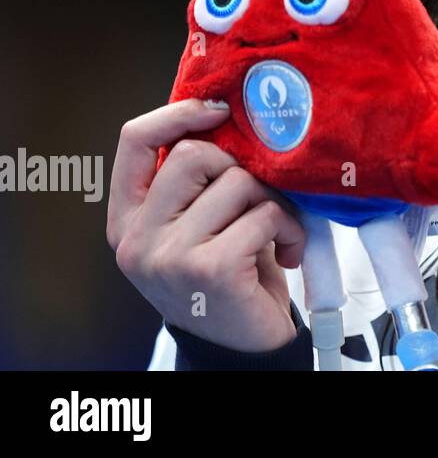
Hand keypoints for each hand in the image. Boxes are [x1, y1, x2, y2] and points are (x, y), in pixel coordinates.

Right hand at [106, 98, 306, 352]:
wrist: (243, 347)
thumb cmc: (228, 274)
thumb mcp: (198, 224)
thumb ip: (197, 182)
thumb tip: (232, 115)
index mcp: (127, 218)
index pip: (133, 141)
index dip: (178, 113)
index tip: (220, 110)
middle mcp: (137, 238)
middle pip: (196, 154)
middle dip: (243, 168)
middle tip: (259, 198)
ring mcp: (170, 255)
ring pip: (239, 182)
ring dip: (274, 201)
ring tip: (277, 231)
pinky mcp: (211, 270)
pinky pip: (267, 214)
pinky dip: (291, 229)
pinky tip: (287, 253)